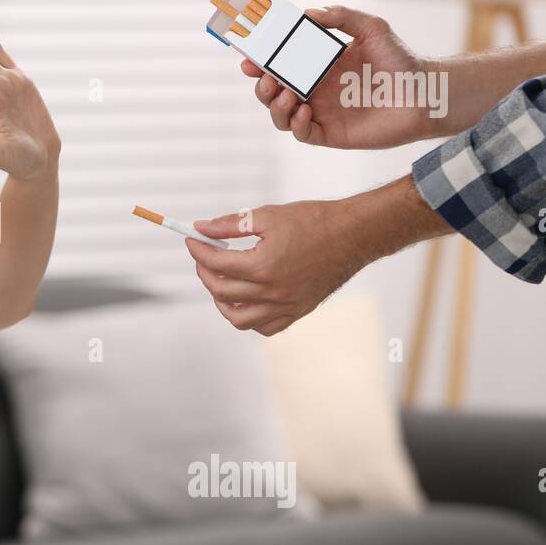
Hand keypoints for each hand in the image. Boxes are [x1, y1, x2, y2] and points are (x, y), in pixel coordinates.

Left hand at [182, 200, 372, 336]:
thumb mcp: (267, 216)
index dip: (198, 251)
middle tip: (204, 258)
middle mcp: (272, 291)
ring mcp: (285, 305)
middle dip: (205, 273)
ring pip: (239, 319)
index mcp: (262, 266)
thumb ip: (230, 225)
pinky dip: (250, 319)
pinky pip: (265, 328)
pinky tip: (246, 300)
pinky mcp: (298, 312)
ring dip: (222, 302)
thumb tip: (202, 228)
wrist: (353, 235)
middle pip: (221, 291)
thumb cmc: (314, 222)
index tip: (193, 240)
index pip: (215, 264)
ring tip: (220, 283)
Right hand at [242, 5, 430, 148]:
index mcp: (318, 66)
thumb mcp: (371, 28)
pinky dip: (295, 124)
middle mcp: (315, 90)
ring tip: (285, 94)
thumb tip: (308, 13)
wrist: (424, 92)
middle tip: (265, 77)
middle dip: (262, 85)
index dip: (261, 62)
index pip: (281, 65)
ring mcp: (321, 113)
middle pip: (272, 91)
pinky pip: (301, 133)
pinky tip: (303, 110)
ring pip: (280, 115)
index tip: (250, 56)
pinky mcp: (331, 134)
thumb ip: (340, 17)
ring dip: (274, 105)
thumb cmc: (400, 59)